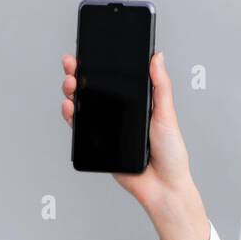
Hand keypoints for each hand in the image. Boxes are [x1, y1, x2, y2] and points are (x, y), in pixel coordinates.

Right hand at [59, 51, 193, 212]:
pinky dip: (71, 116)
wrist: (163, 186)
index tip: (89, 52)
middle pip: (96, 90)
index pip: (117, 80)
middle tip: (72, 65)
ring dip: (73, 92)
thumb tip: (158, 57)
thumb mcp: (167, 115)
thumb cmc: (171, 152)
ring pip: (85, 106)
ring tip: (71, 84)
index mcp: (139, 103)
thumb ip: (161, 87)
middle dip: (81, 75)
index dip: (101, 66)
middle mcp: (122, 114)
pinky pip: (81, 128)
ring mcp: (109, 129)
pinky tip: (69, 106)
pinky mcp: (99, 144)